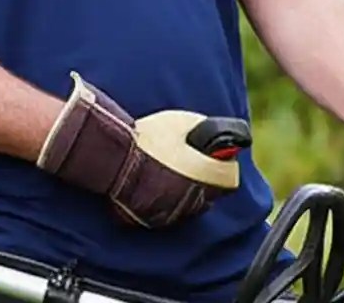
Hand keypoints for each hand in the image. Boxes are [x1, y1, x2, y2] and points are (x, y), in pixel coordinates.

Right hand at [36, 72, 240, 227]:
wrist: (114, 156)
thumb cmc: (149, 137)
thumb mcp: (183, 123)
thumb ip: (204, 131)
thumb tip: (219, 133)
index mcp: (207, 176)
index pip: (229, 179)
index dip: (223, 168)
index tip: (217, 161)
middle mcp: (195, 199)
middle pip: (211, 195)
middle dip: (205, 183)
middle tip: (192, 167)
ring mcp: (175, 213)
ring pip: (191, 207)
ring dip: (187, 194)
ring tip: (172, 176)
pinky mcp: (155, 221)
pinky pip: (169, 214)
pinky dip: (167, 203)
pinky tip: (157, 187)